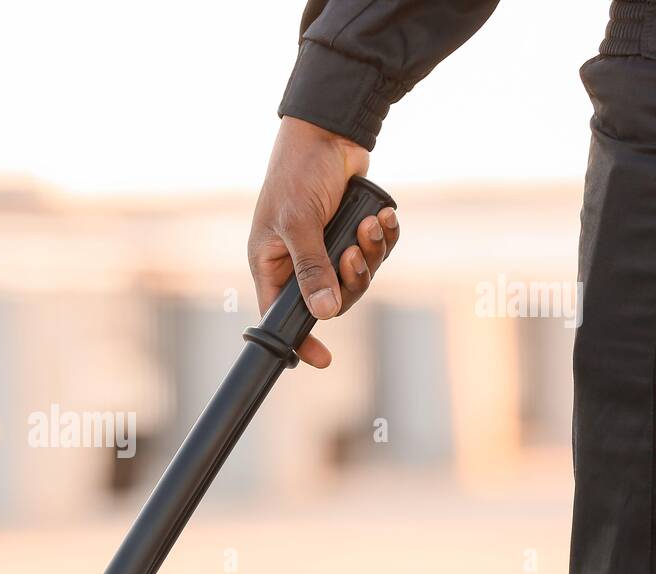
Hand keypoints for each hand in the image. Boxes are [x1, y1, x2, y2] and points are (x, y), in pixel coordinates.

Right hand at [247, 117, 399, 367]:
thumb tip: (324, 311)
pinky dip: (383, 237)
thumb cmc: (298, 173)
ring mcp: (327, 246)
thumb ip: (311, 268)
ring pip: (357, 275)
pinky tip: (383, 216)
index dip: (299, 339)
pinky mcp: (352, 229)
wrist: (328, 131)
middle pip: (331, 298)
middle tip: (355, 254)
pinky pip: (375, 251)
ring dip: (371, 253)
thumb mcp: (299, 223)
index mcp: (271, 263)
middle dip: (352, 279)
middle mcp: (298, 260)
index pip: (280, 315)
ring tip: (371, 224)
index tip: (321, 360)